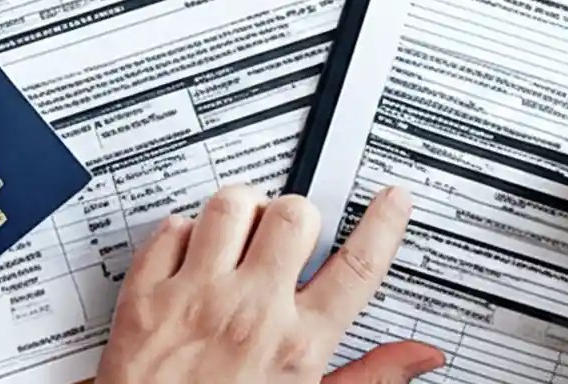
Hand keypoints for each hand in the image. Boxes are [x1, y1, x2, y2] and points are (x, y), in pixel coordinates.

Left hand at [96, 185, 444, 383]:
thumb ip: (370, 378)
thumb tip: (421, 357)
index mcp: (297, 345)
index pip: (358, 267)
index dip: (383, 224)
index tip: (392, 200)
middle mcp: (249, 313)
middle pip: (293, 216)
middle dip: (299, 215)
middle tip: (291, 235)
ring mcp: (195, 299)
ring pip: (230, 206)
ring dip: (242, 211)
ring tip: (242, 235)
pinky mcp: (147, 296)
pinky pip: (172, 228)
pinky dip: (184, 232)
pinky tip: (193, 255)